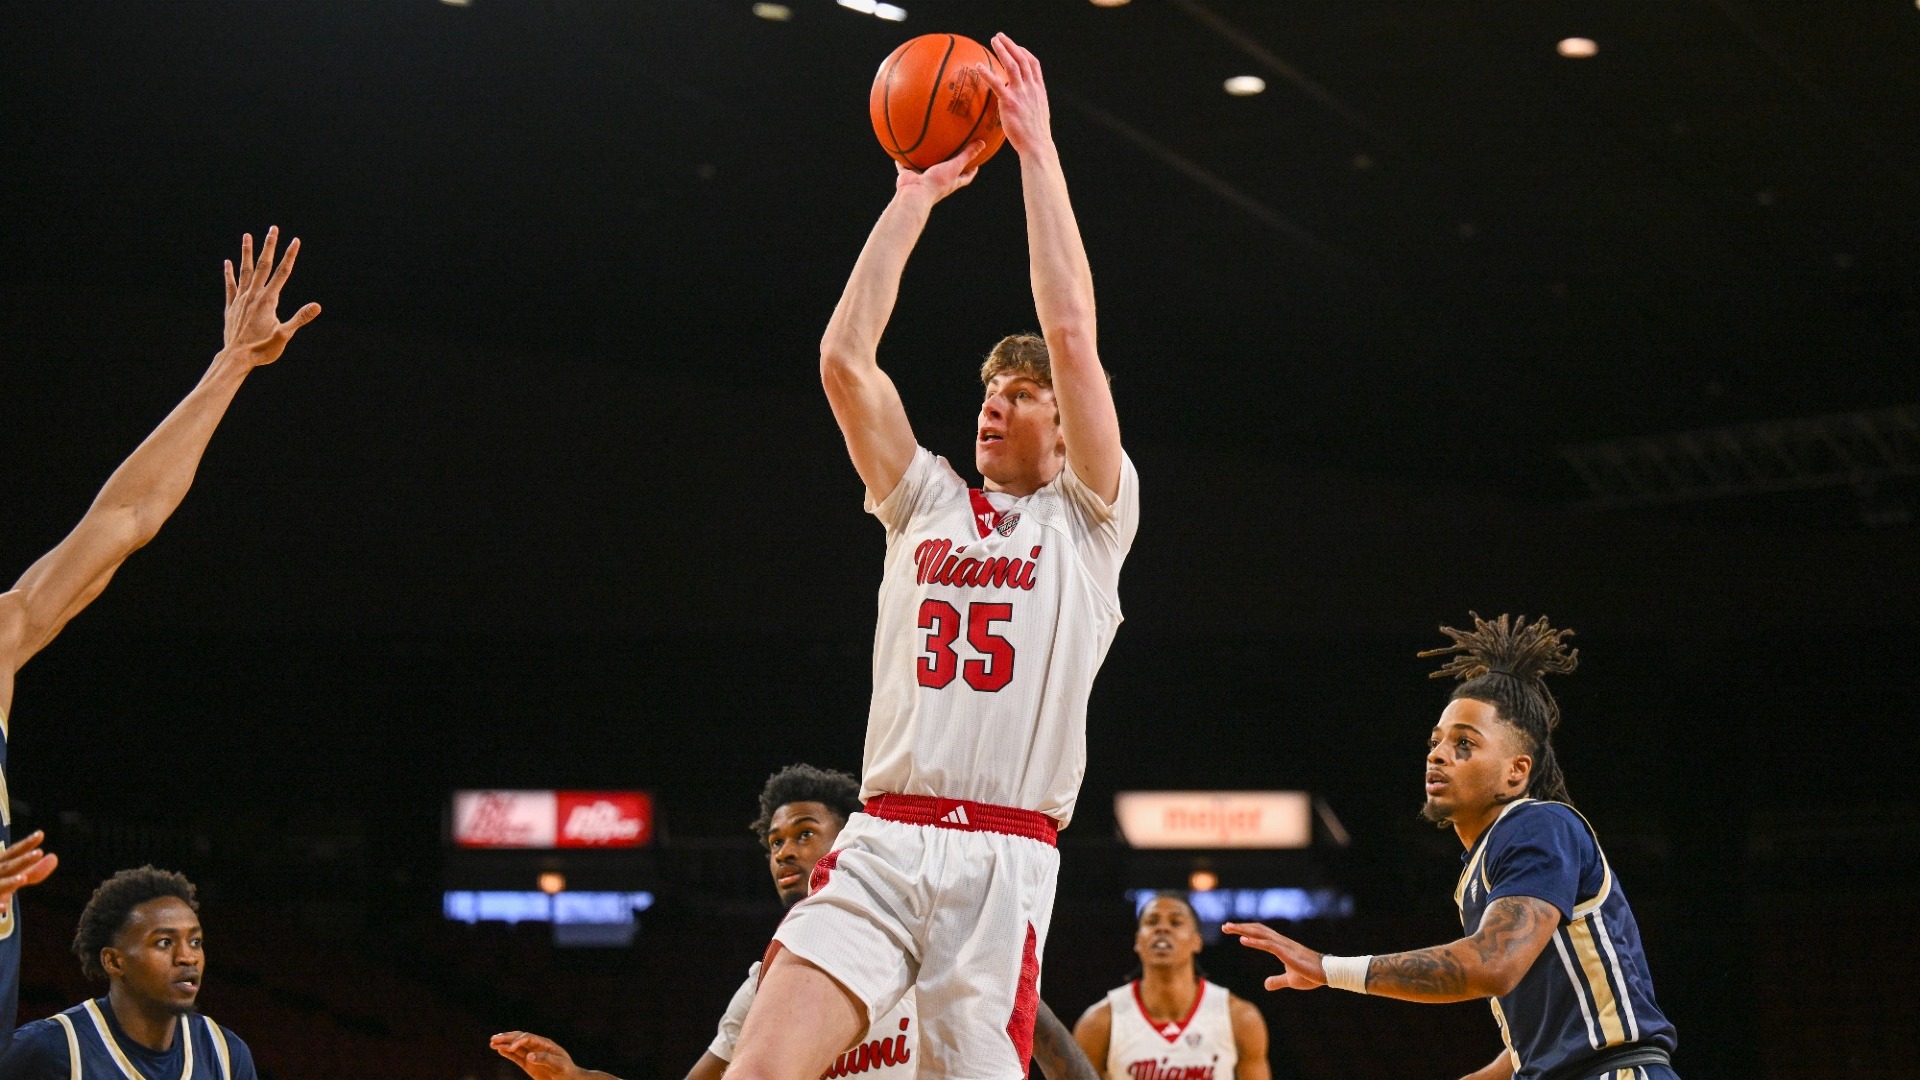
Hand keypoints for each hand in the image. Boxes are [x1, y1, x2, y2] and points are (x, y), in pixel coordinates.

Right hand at [0, 831, 57, 914]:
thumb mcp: (14, 877)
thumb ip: (33, 870)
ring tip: (23, 878)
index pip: (13, 853)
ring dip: (9, 882)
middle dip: (21, 861)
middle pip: (7, 867)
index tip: (40, 834)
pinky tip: (3, 907)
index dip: (25, 844)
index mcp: (0, 865)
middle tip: (39, 852)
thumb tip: (54, 857)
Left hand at [221, 227, 320, 367]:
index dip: (290, 256)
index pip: (282, 273)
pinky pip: (230, 286)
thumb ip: (299, 319)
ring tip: (248, 236)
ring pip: (245, 271)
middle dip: (269, 246)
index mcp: (268, 300)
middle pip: (263, 265)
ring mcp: (240, 300)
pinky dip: (229, 273)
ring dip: (247, 253)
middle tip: (273, 228)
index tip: (295, 240)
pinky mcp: (231, 307)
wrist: (236, 358)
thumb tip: (317, 306)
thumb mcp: (284, 336)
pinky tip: (228, 262)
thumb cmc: (262, 349)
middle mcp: (253, 295)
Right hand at [491, 1031, 580, 1079]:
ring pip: (516, 1047)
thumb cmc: (566, 1071)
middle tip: (494, 1039)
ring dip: (504, 1044)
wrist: (568, 1079)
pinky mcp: (529, 1065)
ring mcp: (532, 1055)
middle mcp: (537, 1047)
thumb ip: (544, 1059)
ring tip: (492, 1043)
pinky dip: (508, 1054)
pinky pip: (516, 1058)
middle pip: (520, 1038)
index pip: (529, 1038)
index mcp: (545, 1043)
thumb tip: (529, 1056)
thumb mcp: (558, 1065)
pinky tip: (500, 1050)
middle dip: (507, 1038)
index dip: (518, 1041)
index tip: (510, 1048)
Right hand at [895, 142, 985, 204]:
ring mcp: (922, 179)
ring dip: (925, 160)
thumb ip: (967, 155)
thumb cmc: (937, 183)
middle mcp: (937, 181)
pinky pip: (904, 166)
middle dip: (948, 164)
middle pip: (945, 172)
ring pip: (924, 168)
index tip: (976, 164)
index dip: (971, 171)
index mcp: (950, 182)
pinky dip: (902, 160)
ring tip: (926, 147)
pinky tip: (900, 150)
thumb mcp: (955, 167)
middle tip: (951, 151)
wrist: (914, 194)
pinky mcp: (909, 176)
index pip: (965, 177)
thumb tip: (982, 143)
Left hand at [985, 33, 1052, 155]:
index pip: (1033, 64)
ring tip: (993, 41)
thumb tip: (1022, 101)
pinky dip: (987, 73)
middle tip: (999, 37)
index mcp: (1039, 89)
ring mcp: (1021, 94)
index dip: (1024, 52)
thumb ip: (1030, 102)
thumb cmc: (1035, 134)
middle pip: (1022, 59)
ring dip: (1002, 50)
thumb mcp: (1038, 112)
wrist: (1037, 145)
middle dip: (1010, 45)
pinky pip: (997, 84)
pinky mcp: (1010, 102)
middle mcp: (1031, 88)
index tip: (1016, 47)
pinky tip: (978, 66)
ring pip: (1012, 65)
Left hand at [1222, 922, 1326, 990]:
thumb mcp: (1290, 980)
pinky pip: (1268, 945)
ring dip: (1243, 930)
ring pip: (1260, 934)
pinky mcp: (1287, 953)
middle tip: (1224, 926)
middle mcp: (1281, 942)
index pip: (1261, 934)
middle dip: (1240, 927)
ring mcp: (1284, 946)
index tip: (1232, 930)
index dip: (1247, 930)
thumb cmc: (1311, 975)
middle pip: (1257, 930)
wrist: (1328, 974)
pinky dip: (1254, 941)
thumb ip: (1277, 981)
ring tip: (1228, 928)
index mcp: (1281, 946)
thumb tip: (1265, 984)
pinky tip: (1242, 940)